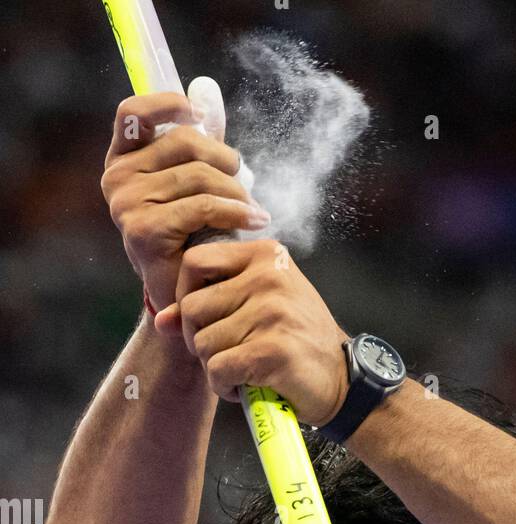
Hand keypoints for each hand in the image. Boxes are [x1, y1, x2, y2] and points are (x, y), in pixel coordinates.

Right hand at [100, 92, 269, 310]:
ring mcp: (126, 206)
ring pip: (198, 175)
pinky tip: (257, 222)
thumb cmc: (195, 239)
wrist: (189, 300)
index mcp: (122, 162)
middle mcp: (116, 181)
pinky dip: (238, 211)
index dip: (167, 104)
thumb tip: (206, 88)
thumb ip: (198, 139)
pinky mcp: (145, 231)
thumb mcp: (194, 184)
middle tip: (246, 181)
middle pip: (181, 141)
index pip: (132, 113)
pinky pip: (203, 206)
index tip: (199, 115)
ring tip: (254, 210)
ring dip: (237, 191)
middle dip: (224, 159)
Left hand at [153, 239, 350, 424]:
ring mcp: (272, 313)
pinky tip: (244, 387)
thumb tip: (162, 320)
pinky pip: (218, 369)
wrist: (342, 381)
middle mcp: (269, 278)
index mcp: (265, 256)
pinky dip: (224, 387)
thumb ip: (212, 305)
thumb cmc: (298, 342)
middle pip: (193, 307)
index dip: (185, 295)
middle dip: (199, 340)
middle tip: (224, 355)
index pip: (194, 262)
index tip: (204, 320)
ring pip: (204, 343)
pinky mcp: (272, 350)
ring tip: (242, 372)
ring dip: (215, 368)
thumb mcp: (259, 309)